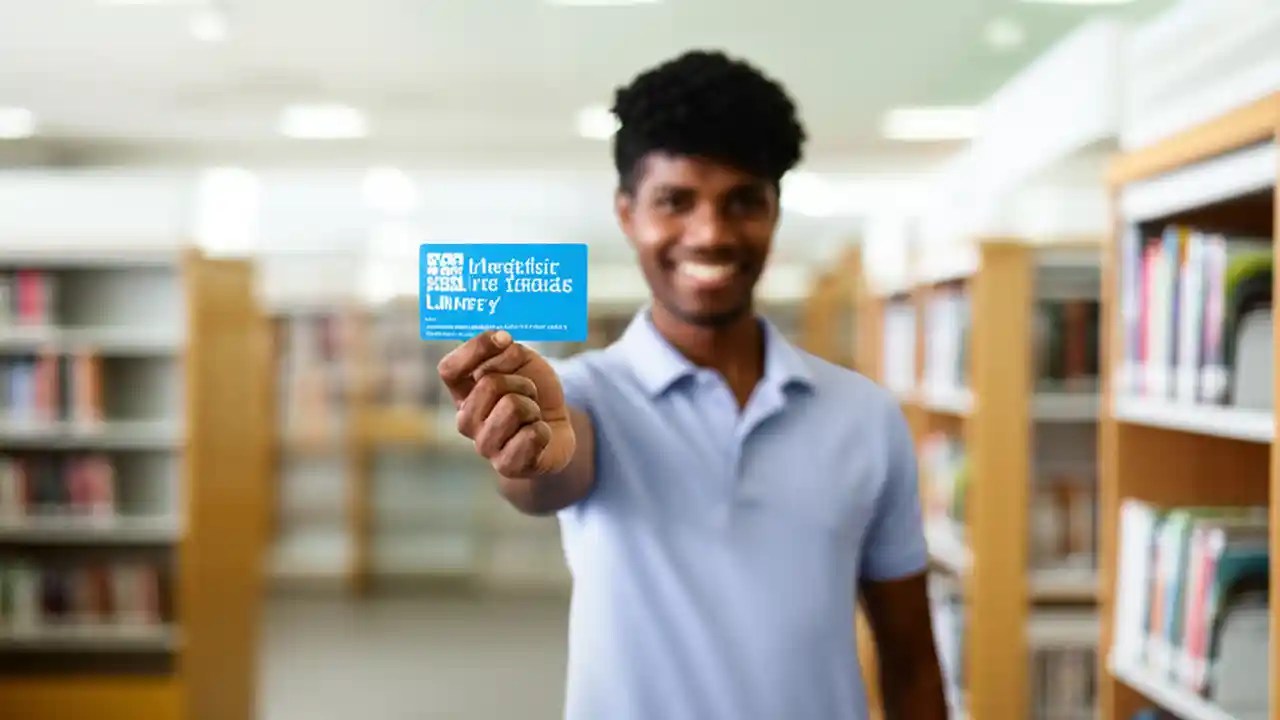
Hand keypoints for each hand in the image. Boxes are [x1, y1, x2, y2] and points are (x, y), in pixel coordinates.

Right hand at [437, 330, 575, 478]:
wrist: (556, 431)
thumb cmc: (533, 394)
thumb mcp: (522, 363)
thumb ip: (507, 351)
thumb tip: (503, 343)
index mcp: (463, 392)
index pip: (449, 369)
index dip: (476, 348)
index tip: (505, 338)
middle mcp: (466, 420)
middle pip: (488, 384)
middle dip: (521, 382)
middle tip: (529, 393)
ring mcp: (484, 446)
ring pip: (512, 407)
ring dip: (533, 406)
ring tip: (533, 415)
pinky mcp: (507, 466)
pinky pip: (531, 435)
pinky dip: (544, 430)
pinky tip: (539, 436)